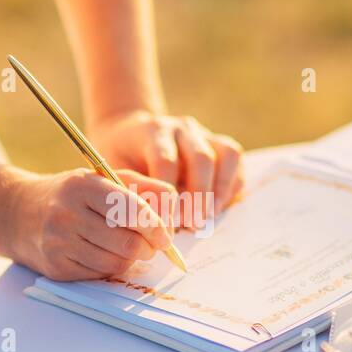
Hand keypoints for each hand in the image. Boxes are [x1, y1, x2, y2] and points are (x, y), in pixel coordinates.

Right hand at [4, 167, 178, 280]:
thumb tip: (173, 214)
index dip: (156, 226)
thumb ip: (143, 188)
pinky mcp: (56, 267)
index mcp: (83, 186)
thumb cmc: (73, 194)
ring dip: (131, 260)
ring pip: (116, 263)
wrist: (18, 212)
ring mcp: (59, 243)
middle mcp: (67, 214)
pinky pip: (99, 275)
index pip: (131, 210)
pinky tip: (105, 254)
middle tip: (151, 245)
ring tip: (129, 248)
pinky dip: (111, 268)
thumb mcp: (103, 178)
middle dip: (148, 248)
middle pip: (128, 243)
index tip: (165, 236)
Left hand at [88, 111, 244, 216]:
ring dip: (220, 189)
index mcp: (152, 131)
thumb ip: (134, 191)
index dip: (168, 196)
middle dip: (199, 195)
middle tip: (193, 224)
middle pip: (201, 158)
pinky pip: (235, 159)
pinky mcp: (217, 141)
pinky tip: (218, 206)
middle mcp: (181, 127)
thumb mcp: (116, 169)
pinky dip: (233, 184)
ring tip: (209, 216)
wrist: (128, 132)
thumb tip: (154, 223)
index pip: (166, 161)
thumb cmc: (121, 158)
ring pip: (226, 154)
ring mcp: (202, 132)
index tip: (165, 223)